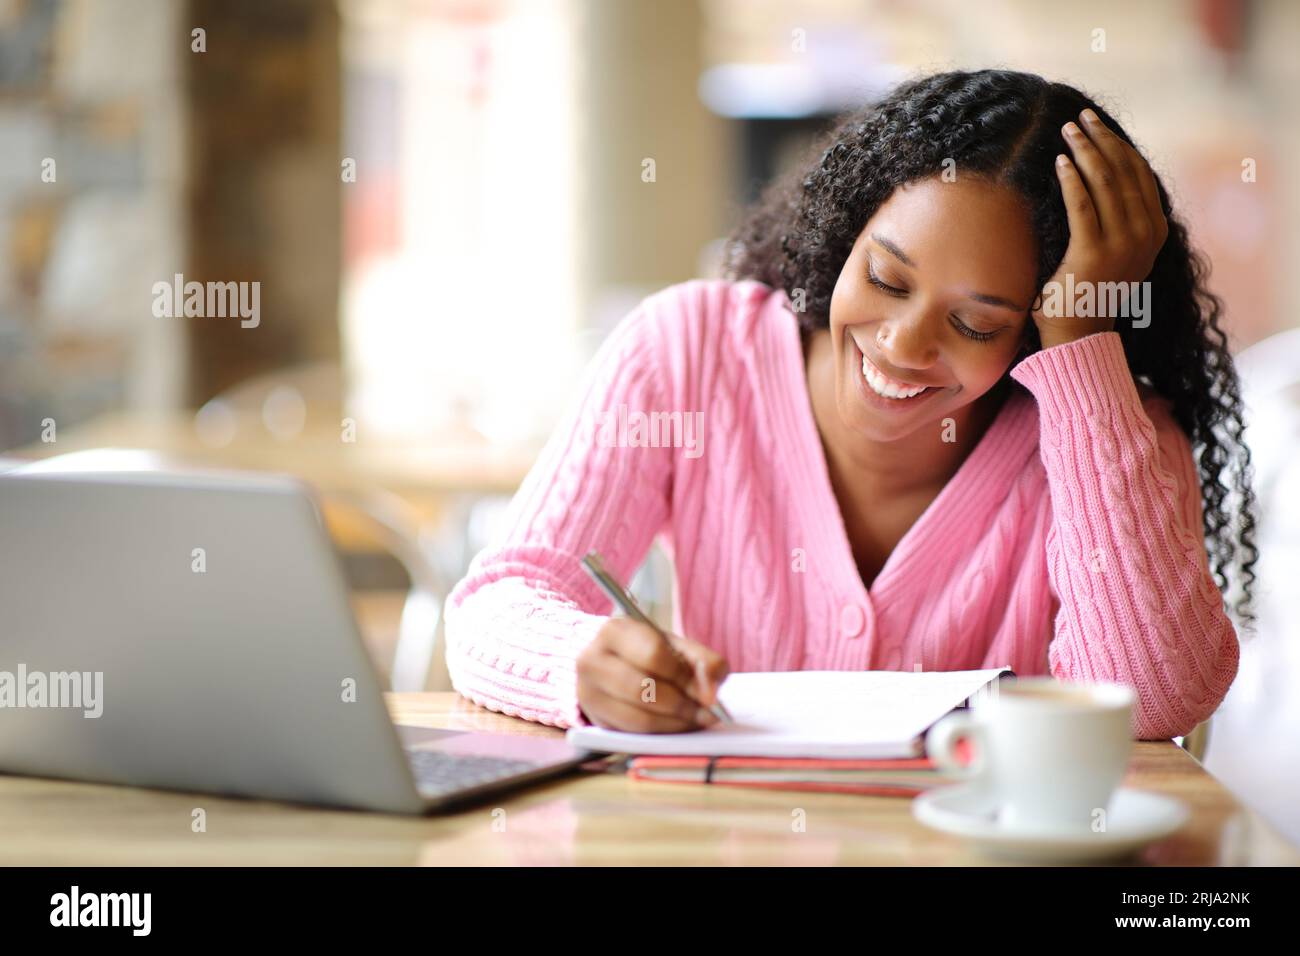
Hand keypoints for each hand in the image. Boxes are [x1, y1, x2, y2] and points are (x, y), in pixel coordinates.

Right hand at [577, 617, 729, 732]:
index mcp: (615, 631)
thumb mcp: (676, 646)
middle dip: (682, 705)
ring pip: (638, 717)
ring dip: (675, 723)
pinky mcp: (594, 719)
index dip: (684, 677)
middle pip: (643, 689)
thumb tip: (711, 693)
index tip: (708, 691)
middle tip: (706, 712)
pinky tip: (676, 725)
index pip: (653, 655)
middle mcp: (592, 660)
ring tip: (695, 720)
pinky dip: (661, 733)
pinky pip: (633, 734)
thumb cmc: (647, 652)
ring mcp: (588, 692)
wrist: (611, 664)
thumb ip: (703, 662)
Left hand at [1031, 108, 1169, 349]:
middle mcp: (1145, 235)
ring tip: (1067, 131)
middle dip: (1101, 140)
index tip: (1097, 125)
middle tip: (1079, 118)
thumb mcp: (1115, 252)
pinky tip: (1061, 161)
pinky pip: (1083, 206)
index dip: (1119, 145)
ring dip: (1086, 151)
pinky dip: (1072, 179)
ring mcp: (1122, 244)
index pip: (1139, 175)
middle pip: (1124, 172)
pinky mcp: (1094, 253)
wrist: (1079, 335)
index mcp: (1155, 232)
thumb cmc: (1088, 292)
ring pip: (1105, 183)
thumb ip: (1119, 221)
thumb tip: (1103, 182)